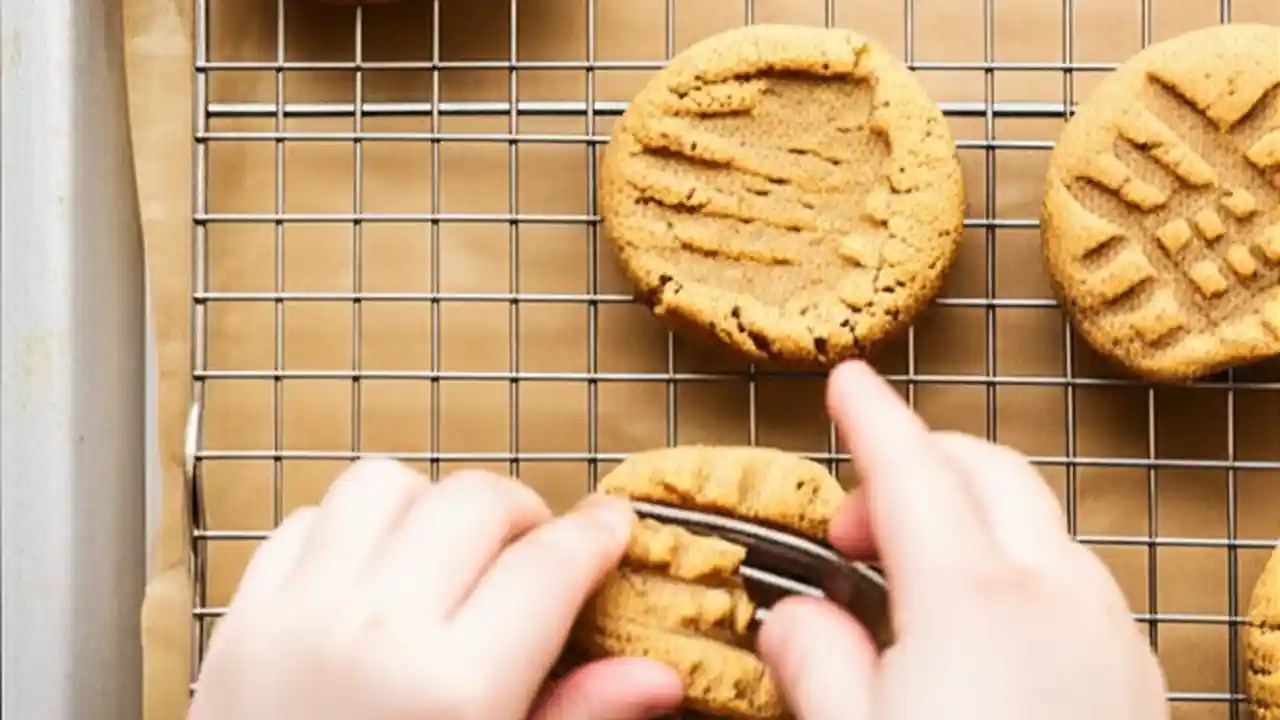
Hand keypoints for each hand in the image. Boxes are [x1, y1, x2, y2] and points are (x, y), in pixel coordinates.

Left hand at [188, 461, 682, 719]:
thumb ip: (573, 719)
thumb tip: (659, 679)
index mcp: (455, 690)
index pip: (549, 566)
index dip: (595, 534)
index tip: (613, 523)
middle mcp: (377, 631)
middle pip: (474, 501)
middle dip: (522, 513)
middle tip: (533, 552)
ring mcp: (299, 614)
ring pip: (384, 483)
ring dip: (431, 505)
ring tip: (448, 551)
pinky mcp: (243, 616)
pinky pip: (308, 518)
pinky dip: (351, 527)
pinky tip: (373, 573)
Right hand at [758, 362, 1168, 719]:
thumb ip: (818, 663)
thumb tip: (797, 621)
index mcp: (973, 601)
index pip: (912, 470)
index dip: (871, 417)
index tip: (846, 381)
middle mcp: (1054, 597)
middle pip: (987, 473)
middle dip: (918, 463)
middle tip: (854, 524)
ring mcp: (1107, 635)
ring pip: (1037, 522)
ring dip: (970, 518)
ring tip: (910, 584)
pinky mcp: (1133, 680)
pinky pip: (1073, 580)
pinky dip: (1017, 567)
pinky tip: (980, 634)